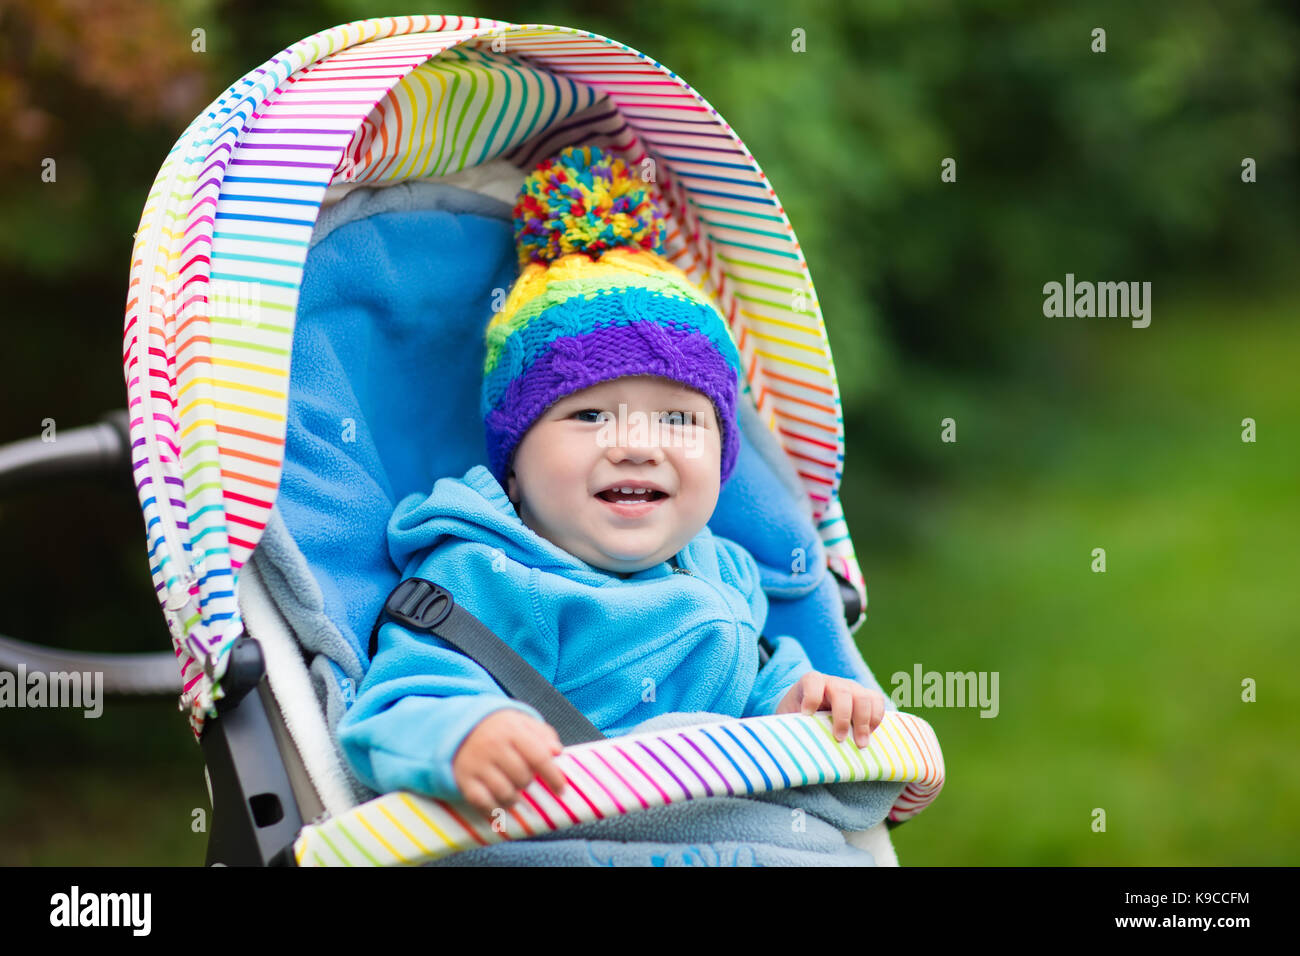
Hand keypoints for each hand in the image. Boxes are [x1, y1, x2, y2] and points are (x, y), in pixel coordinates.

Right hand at [452, 709, 566, 815]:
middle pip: (522, 778)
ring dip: (514, 798)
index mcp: (512, 730)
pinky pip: (481, 802)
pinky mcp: (463, 778)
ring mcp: (476, 763)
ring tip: (514, 793)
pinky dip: (493, 808)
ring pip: (504, 793)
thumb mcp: (523, 723)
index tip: (561, 789)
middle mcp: (492, 746)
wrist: (462, 727)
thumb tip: (557, 752)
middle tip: (525, 779)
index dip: (553, 776)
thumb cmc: (501, 729)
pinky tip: (499, 805)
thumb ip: (544, 735)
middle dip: (528, 782)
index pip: (538, 757)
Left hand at [775, 671, 885, 747]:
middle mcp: (833, 682)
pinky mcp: (865, 696)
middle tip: (839, 739)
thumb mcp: (791, 718)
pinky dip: (876, 718)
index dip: (811, 697)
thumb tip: (801, 745)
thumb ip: (797, 725)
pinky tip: (868, 734)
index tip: (806, 715)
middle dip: (843, 717)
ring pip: (864, 697)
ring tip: (860, 745)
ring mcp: (852, 687)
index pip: (813, 682)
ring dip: (864, 722)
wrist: (811, 710)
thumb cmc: (799, 716)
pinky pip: (877, 701)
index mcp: (811, 682)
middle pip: (842, 692)